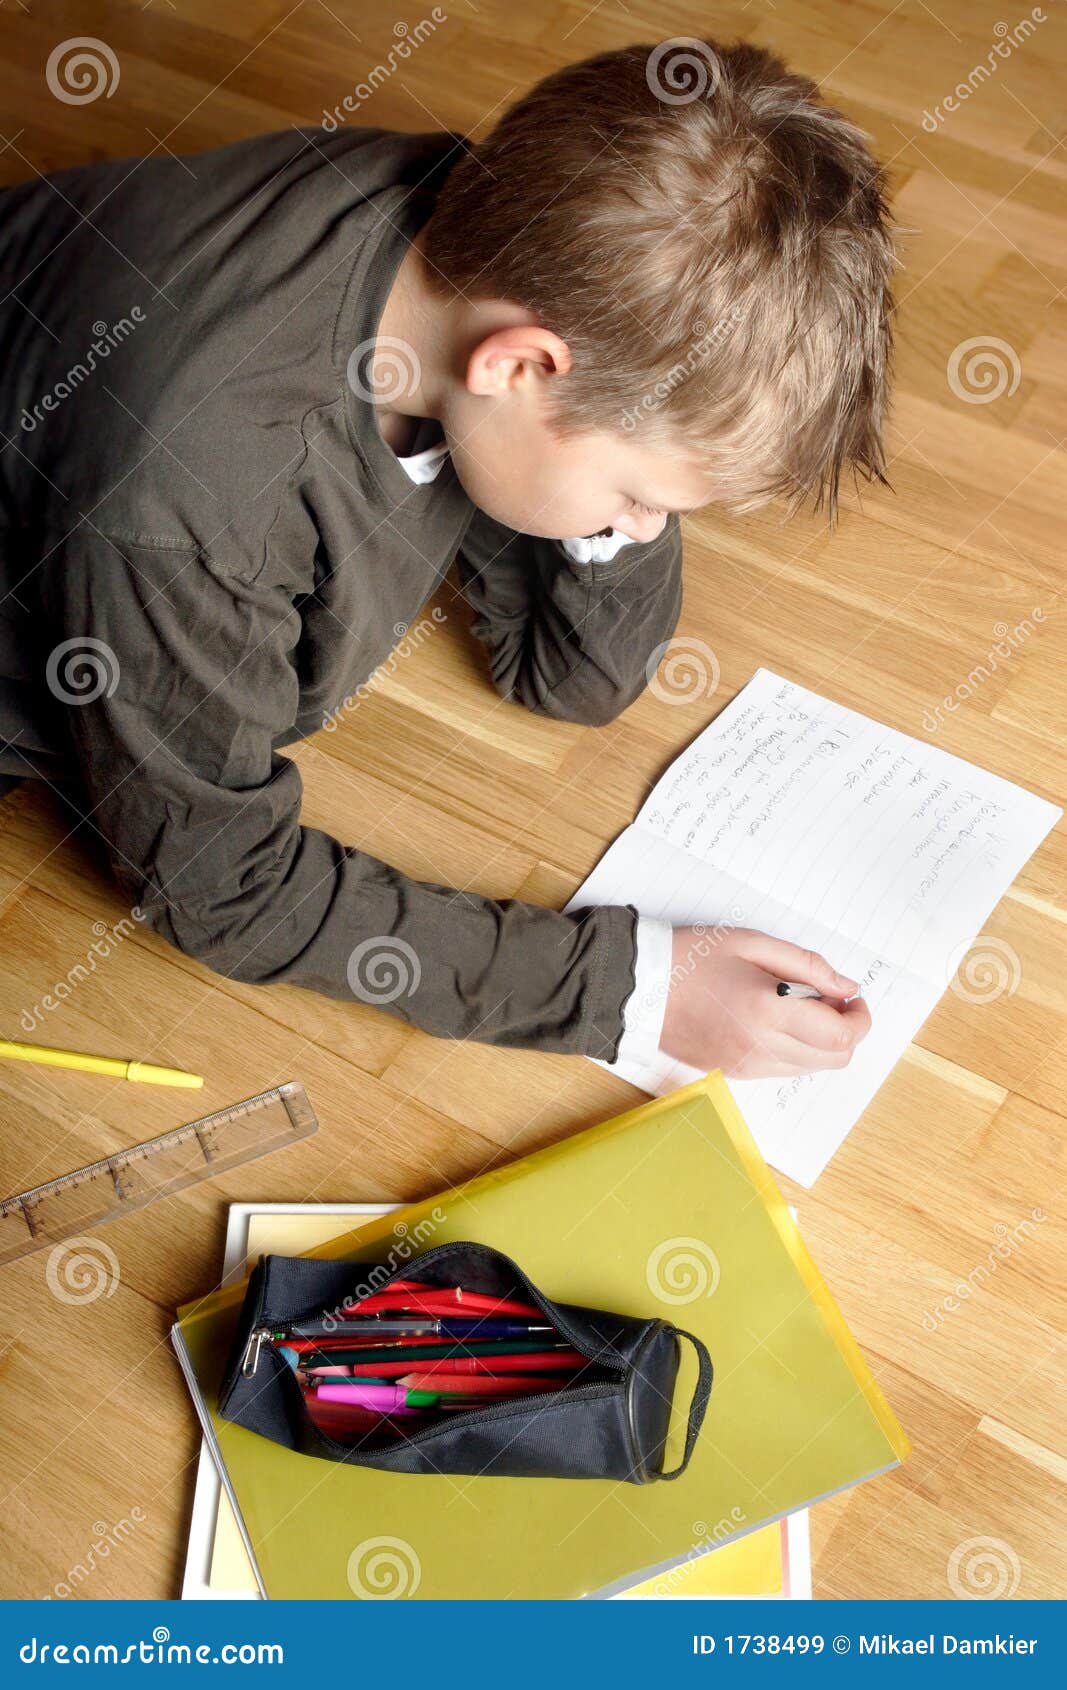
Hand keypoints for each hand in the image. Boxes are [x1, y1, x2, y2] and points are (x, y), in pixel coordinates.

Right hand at [659, 927, 871, 1078]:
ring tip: (797, 1007)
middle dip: (845, 1032)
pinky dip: (793, 1049)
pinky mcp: (733, 1073)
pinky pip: (782, 1069)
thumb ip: (807, 965)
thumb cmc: (690, 958)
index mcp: (768, 1011)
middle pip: (833, 1059)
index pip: (841, 1036)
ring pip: (810, 1068)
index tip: (852, 998)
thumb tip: (846, 988)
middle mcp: (761, 1048)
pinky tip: (773, 1021)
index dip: (859, 1019)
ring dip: (819, 1042)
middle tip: (830, 1001)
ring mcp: (746, 1066)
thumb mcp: (752, 943)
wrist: (637, 988)